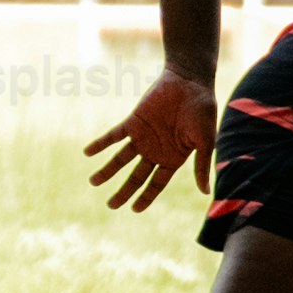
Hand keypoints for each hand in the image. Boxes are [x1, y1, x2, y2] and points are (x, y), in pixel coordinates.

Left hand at [82, 77, 213, 214]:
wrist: (190, 82)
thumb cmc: (202, 111)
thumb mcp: (205, 142)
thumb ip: (200, 166)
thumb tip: (205, 193)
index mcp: (173, 158)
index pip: (156, 183)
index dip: (145, 197)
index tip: (134, 209)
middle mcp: (155, 150)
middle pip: (136, 176)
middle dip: (124, 191)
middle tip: (111, 205)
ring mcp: (143, 137)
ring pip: (121, 159)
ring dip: (107, 170)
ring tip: (93, 182)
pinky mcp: (134, 121)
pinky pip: (113, 135)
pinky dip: (100, 144)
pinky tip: (87, 152)